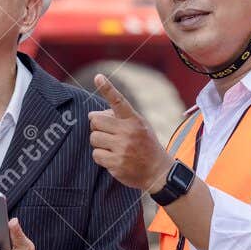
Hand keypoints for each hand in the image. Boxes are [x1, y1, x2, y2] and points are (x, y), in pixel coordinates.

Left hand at [89, 75, 171, 191]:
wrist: (158, 172)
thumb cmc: (145, 145)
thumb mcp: (139, 126)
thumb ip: (119, 118)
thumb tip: (92, 115)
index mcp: (134, 120)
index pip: (118, 101)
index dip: (107, 88)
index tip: (98, 77)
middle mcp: (128, 132)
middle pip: (96, 121)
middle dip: (97, 127)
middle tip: (107, 133)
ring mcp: (122, 148)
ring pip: (93, 138)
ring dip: (99, 142)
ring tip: (112, 147)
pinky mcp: (116, 163)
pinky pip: (96, 155)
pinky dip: (101, 157)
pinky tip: (113, 159)